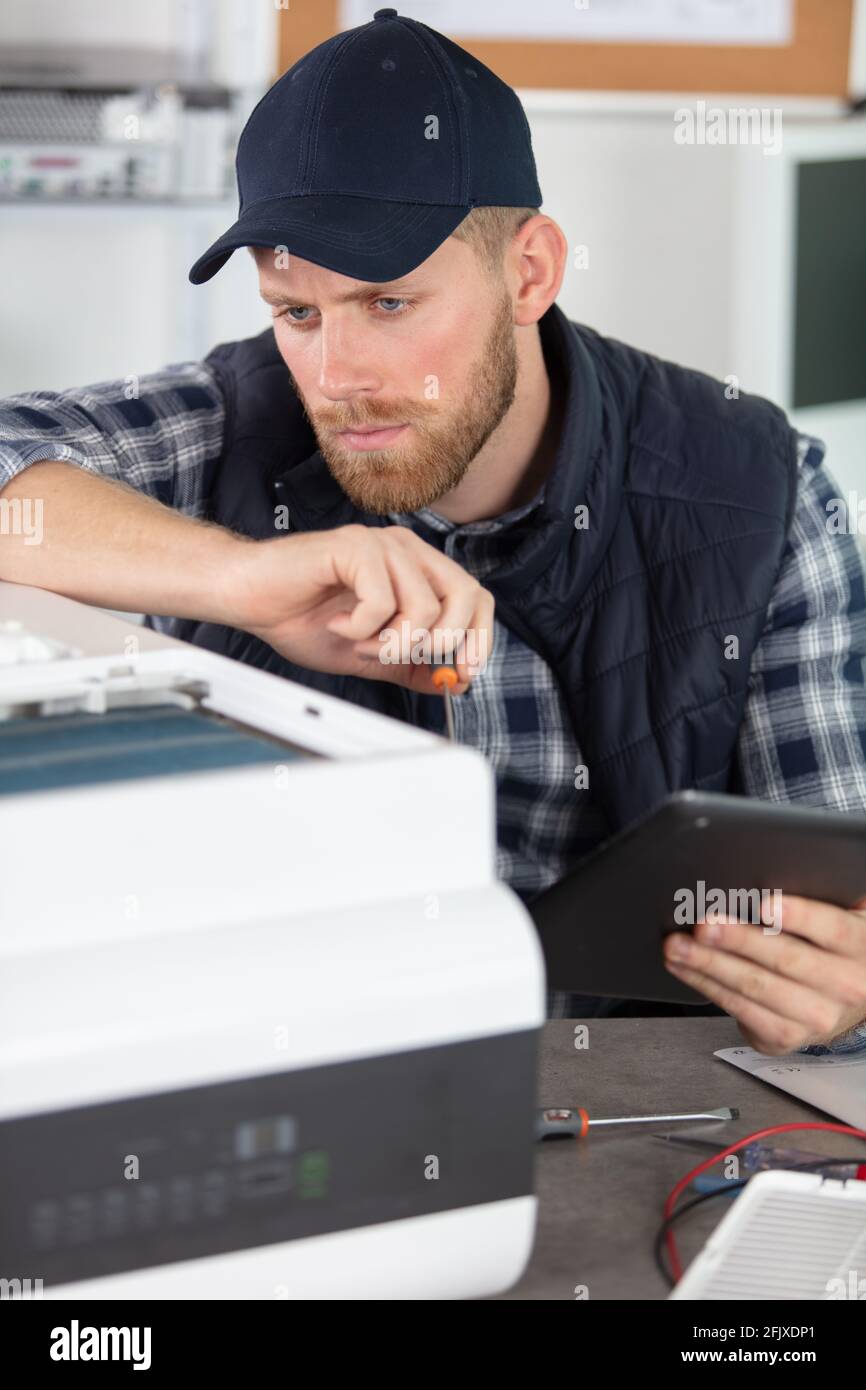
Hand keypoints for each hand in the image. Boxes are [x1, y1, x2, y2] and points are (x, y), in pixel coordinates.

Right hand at [223, 524, 493, 694]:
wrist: (251, 599)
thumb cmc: (302, 618)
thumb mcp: (371, 654)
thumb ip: (413, 665)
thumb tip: (454, 683)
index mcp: (417, 569)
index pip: (476, 597)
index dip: (479, 637)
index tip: (461, 673)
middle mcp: (407, 550)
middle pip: (464, 595)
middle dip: (439, 642)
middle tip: (398, 658)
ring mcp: (382, 544)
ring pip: (424, 605)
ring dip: (390, 641)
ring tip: (357, 641)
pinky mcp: (354, 547)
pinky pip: (381, 600)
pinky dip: (360, 627)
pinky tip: (337, 623)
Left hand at [663, 894, 865, 1052]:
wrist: (846, 1001)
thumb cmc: (833, 947)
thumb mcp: (840, 918)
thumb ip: (818, 899)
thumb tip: (766, 877)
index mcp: (859, 945)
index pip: (831, 928)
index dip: (798, 916)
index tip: (763, 905)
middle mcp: (844, 986)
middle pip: (785, 960)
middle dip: (736, 940)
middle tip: (702, 925)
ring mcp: (816, 1016)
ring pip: (755, 987)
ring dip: (709, 964)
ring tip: (678, 946)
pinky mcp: (786, 1036)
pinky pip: (740, 1009)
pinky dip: (706, 986)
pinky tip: (686, 968)